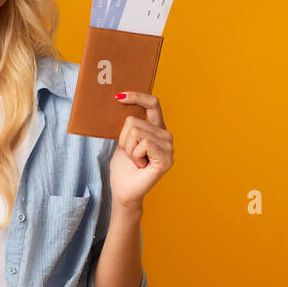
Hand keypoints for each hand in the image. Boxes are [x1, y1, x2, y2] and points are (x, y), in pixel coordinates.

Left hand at [109, 91, 173, 209]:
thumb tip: (121, 100)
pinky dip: (134, 154)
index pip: (152, 104)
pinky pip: (143, 143)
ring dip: (128, 148)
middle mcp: (166, 136)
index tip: (119, 96)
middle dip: (123, 138)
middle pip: (134, 121)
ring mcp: (168, 147)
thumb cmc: (124, 167)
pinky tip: (139, 165)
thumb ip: (130, 124)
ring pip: (136, 131)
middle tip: (130, 154)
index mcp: (157, 129)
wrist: (123, 190)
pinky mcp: (166, 159)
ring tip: (135, 160)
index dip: (137, 97)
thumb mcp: (124, 140)